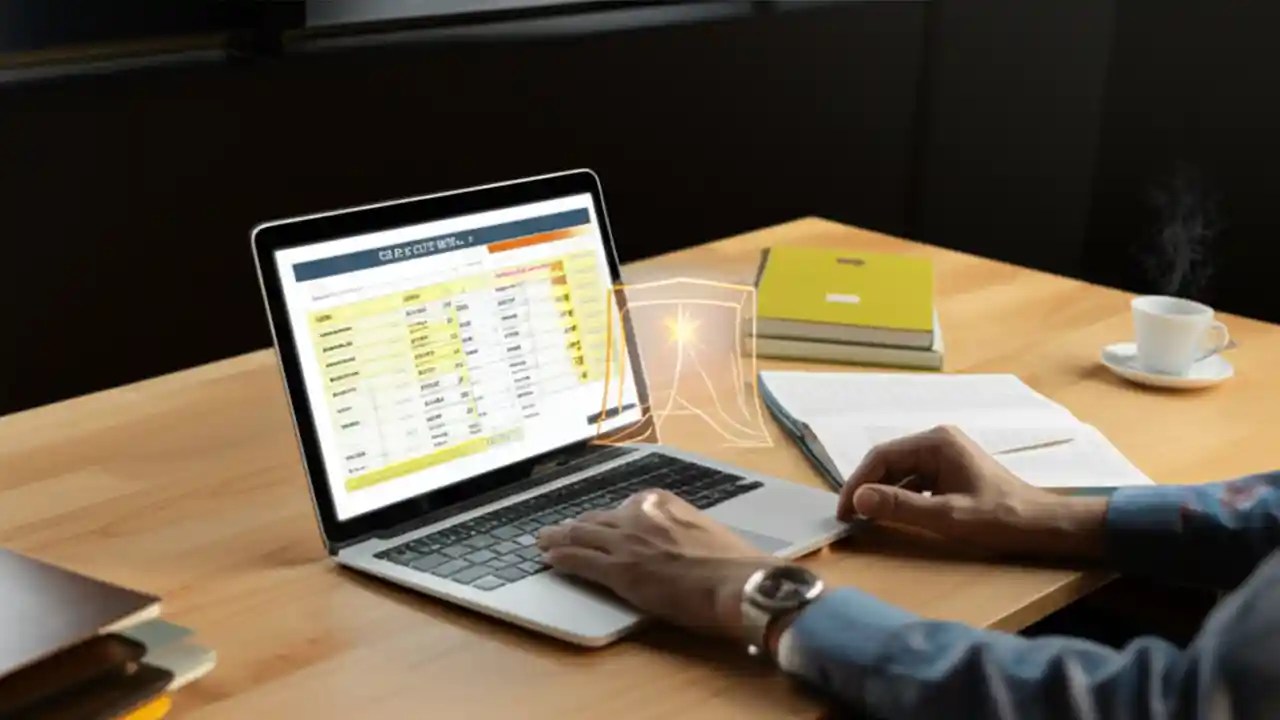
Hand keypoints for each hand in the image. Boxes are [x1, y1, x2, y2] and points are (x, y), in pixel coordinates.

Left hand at [537, 490, 777, 636]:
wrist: (737, 582)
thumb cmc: (732, 564)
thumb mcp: (706, 532)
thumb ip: (684, 529)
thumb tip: (684, 543)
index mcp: (662, 503)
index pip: (624, 507)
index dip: (608, 519)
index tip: (600, 523)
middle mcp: (639, 516)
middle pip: (597, 520)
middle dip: (577, 526)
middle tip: (558, 530)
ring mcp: (626, 542)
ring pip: (581, 536)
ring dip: (558, 538)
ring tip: (543, 541)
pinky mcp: (619, 571)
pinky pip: (579, 561)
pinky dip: (561, 558)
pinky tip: (549, 560)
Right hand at [836, 425, 1108, 558]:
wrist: (1044, 525)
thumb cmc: (1000, 519)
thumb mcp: (947, 516)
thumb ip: (901, 506)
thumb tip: (858, 499)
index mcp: (936, 442)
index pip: (882, 456)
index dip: (857, 483)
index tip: (844, 511)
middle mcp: (937, 441)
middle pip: (888, 461)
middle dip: (867, 488)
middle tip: (850, 518)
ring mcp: (945, 455)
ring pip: (900, 472)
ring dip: (882, 494)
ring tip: (865, 519)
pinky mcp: (950, 471)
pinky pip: (915, 481)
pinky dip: (900, 497)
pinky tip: (893, 516)